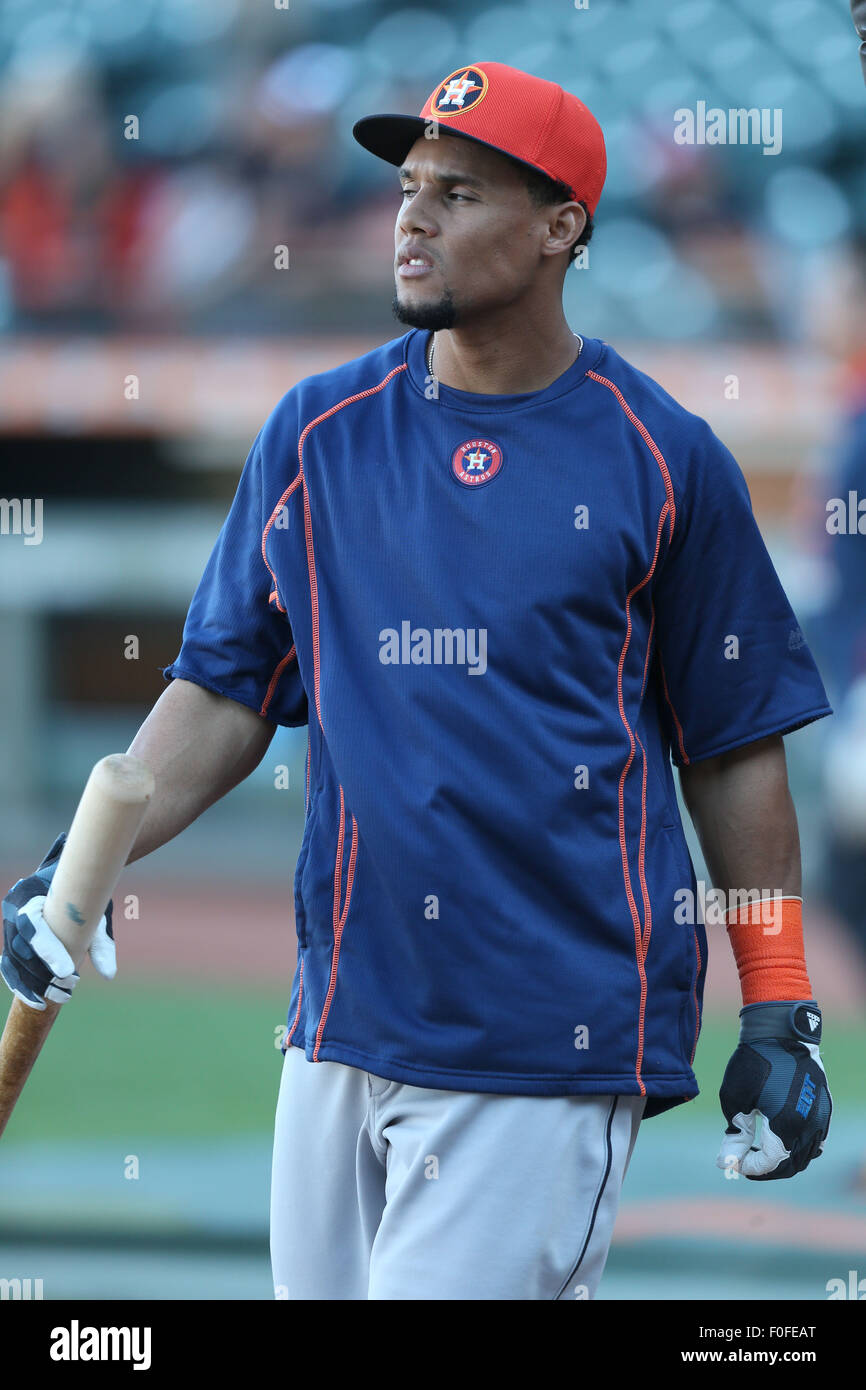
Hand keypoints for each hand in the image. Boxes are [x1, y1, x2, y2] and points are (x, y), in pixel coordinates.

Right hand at [1, 834, 114, 1011]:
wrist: (69, 877)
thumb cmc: (84, 892)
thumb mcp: (97, 911)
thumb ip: (102, 942)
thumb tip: (109, 974)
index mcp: (31, 892)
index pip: (33, 924)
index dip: (48, 950)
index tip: (68, 971)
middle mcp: (14, 909)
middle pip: (21, 949)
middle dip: (42, 975)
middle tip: (69, 989)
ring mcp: (9, 925)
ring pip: (12, 962)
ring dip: (32, 985)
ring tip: (59, 997)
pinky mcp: (12, 940)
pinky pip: (10, 965)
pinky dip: (21, 984)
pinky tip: (37, 1000)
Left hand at [716, 1001, 830, 1179]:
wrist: (780, 1030)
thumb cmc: (753, 1061)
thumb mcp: (735, 1098)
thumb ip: (735, 1134)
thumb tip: (726, 1161)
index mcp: (787, 1124)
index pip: (770, 1162)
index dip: (750, 1168)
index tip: (733, 1162)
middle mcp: (810, 1124)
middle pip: (791, 1164)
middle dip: (767, 1168)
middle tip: (745, 1162)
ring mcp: (822, 1116)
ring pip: (807, 1155)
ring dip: (784, 1159)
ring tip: (760, 1151)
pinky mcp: (825, 1106)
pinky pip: (817, 1140)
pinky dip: (799, 1147)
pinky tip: (780, 1139)